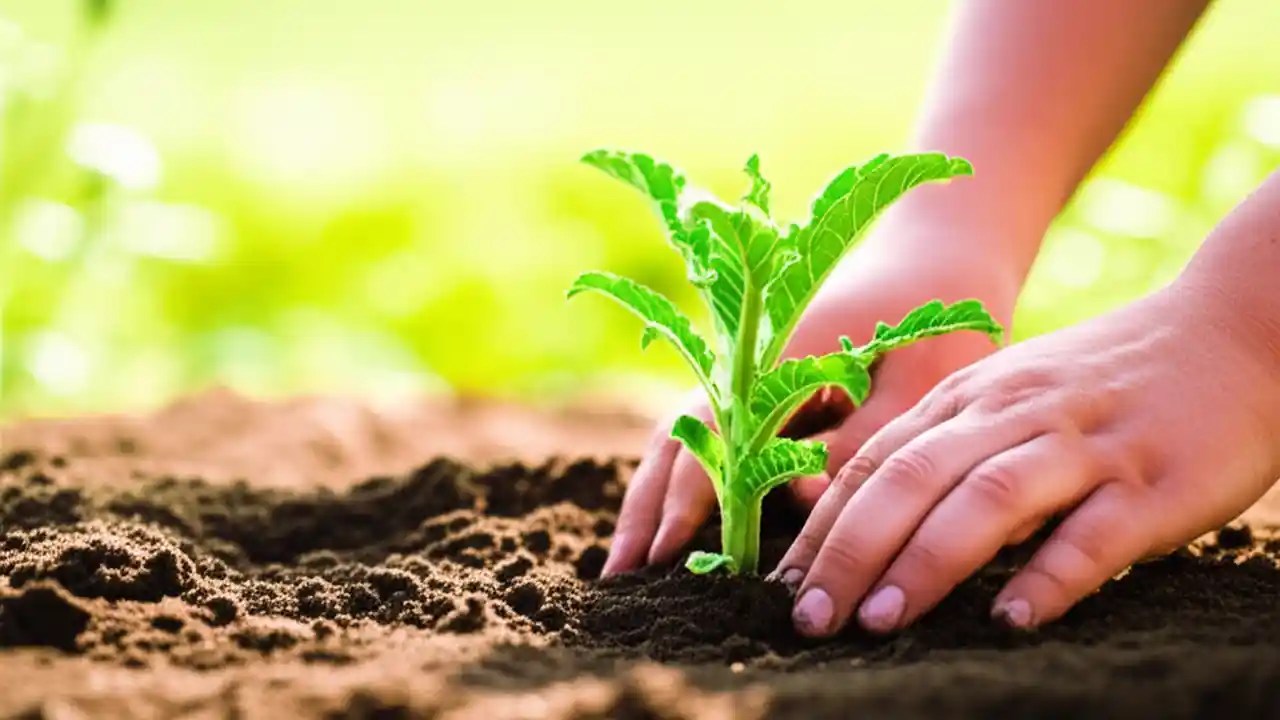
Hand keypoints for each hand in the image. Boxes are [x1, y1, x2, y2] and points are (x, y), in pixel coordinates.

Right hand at [601, 231, 1020, 575]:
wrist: (942, 248)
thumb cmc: (942, 311)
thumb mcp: (919, 378)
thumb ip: (860, 442)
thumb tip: (794, 505)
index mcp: (779, 358)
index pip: (715, 439)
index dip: (689, 501)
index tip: (665, 557)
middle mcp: (749, 363)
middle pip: (679, 440)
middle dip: (647, 510)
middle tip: (619, 579)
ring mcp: (751, 372)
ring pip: (684, 438)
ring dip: (653, 498)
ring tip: (629, 561)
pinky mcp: (765, 383)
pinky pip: (708, 435)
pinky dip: (682, 479)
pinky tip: (671, 520)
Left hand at [776, 278, 1279, 636]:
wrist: (1234, 329)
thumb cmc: (1104, 380)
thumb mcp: (1013, 395)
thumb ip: (951, 447)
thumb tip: (877, 526)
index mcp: (972, 396)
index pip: (876, 459)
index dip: (823, 522)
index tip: (781, 583)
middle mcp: (1015, 413)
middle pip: (912, 477)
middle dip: (851, 549)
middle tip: (809, 617)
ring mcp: (1083, 444)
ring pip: (987, 498)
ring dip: (926, 562)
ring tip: (879, 621)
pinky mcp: (1152, 481)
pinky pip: (1093, 533)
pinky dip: (1048, 576)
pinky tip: (1011, 619)